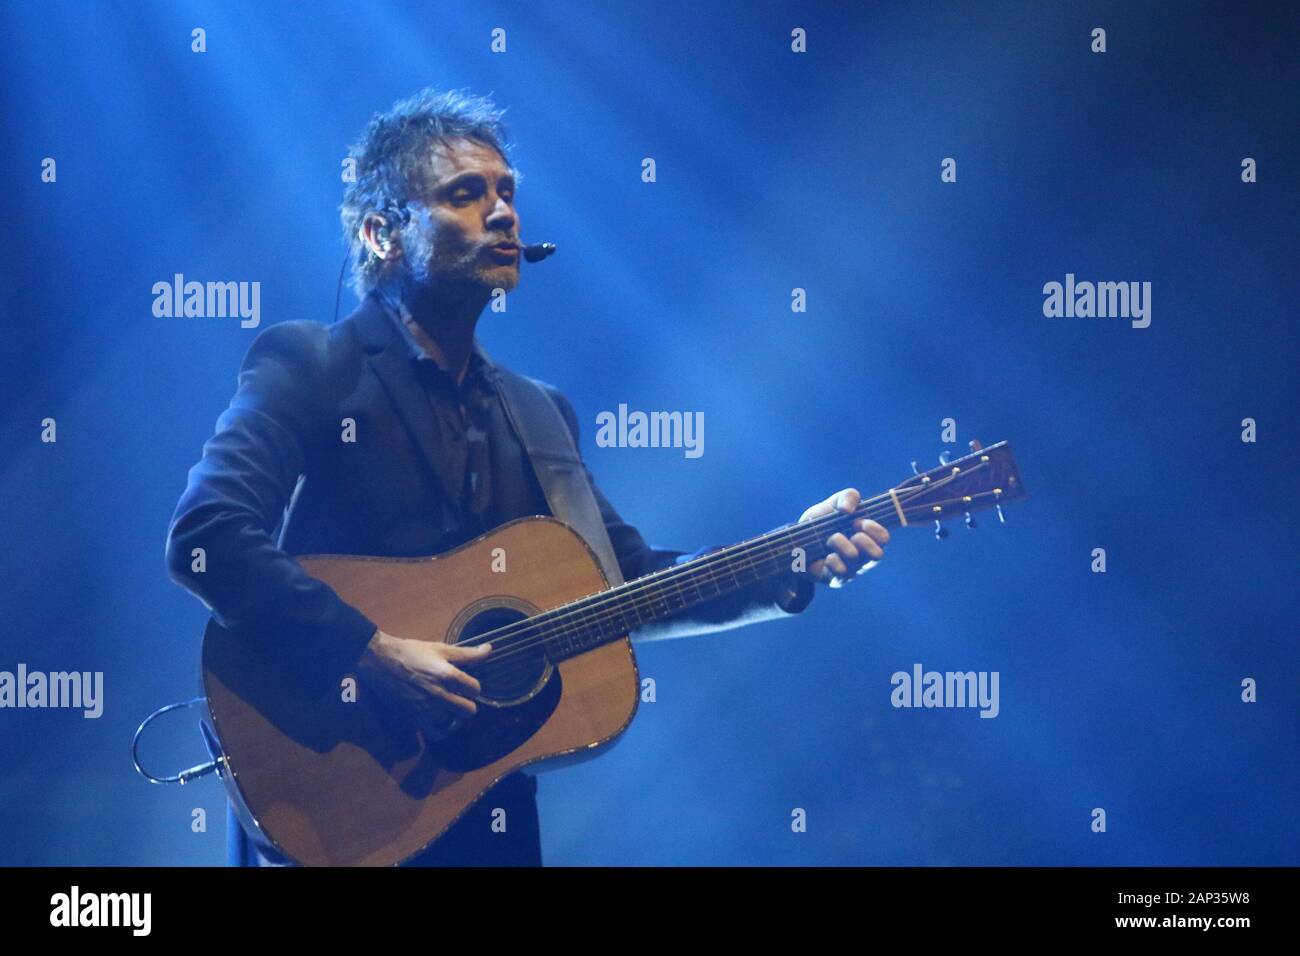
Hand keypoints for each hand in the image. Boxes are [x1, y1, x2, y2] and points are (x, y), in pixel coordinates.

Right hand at [356, 629, 492, 739]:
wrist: (381, 662)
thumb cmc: (412, 652)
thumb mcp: (441, 649)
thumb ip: (467, 654)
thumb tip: (489, 649)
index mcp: (448, 676)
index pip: (476, 689)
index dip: (473, 685)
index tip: (465, 683)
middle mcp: (440, 695)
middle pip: (469, 711)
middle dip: (467, 702)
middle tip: (458, 695)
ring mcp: (427, 710)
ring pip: (454, 722)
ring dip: (453, 714)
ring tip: (447, 704)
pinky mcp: (415, 719)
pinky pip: (437, 734)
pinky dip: (442, 729)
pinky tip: (440, 718)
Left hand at [796, 488, 889, 587]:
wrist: (798, 540)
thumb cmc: (822, 522)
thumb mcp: (834, 503)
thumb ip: (848, 497)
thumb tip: (847, 510)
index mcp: (868, 537)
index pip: (884, 538)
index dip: (874, 529)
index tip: (858, 522)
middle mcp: (864, 556)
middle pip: (878, 555)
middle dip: (863, 540)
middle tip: (850, 533)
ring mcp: (852, 570)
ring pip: (855, 559)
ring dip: (840, 543)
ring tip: (830, 540)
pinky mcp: (836, 579)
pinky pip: (841, 572)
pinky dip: (833, 560)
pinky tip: (826, 556)